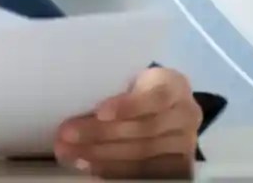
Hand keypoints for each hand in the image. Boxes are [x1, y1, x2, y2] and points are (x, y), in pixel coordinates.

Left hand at [54, 67, 202, 178]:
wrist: (168, 108)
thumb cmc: (141, 89)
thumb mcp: (132, 79)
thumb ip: (113, 89)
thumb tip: (72, 104)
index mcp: (174, 85)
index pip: (154, 96)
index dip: (128, 106)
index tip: (100, 112)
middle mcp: (186, 114)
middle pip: (143, 129)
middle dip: (100, 134)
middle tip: (66, 135)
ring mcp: (184, 143)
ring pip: (141, 154)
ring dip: (101, 155)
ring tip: (71, 153)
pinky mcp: (179, 164)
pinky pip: (145, 173)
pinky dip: (115, 171)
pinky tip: (91, 168)